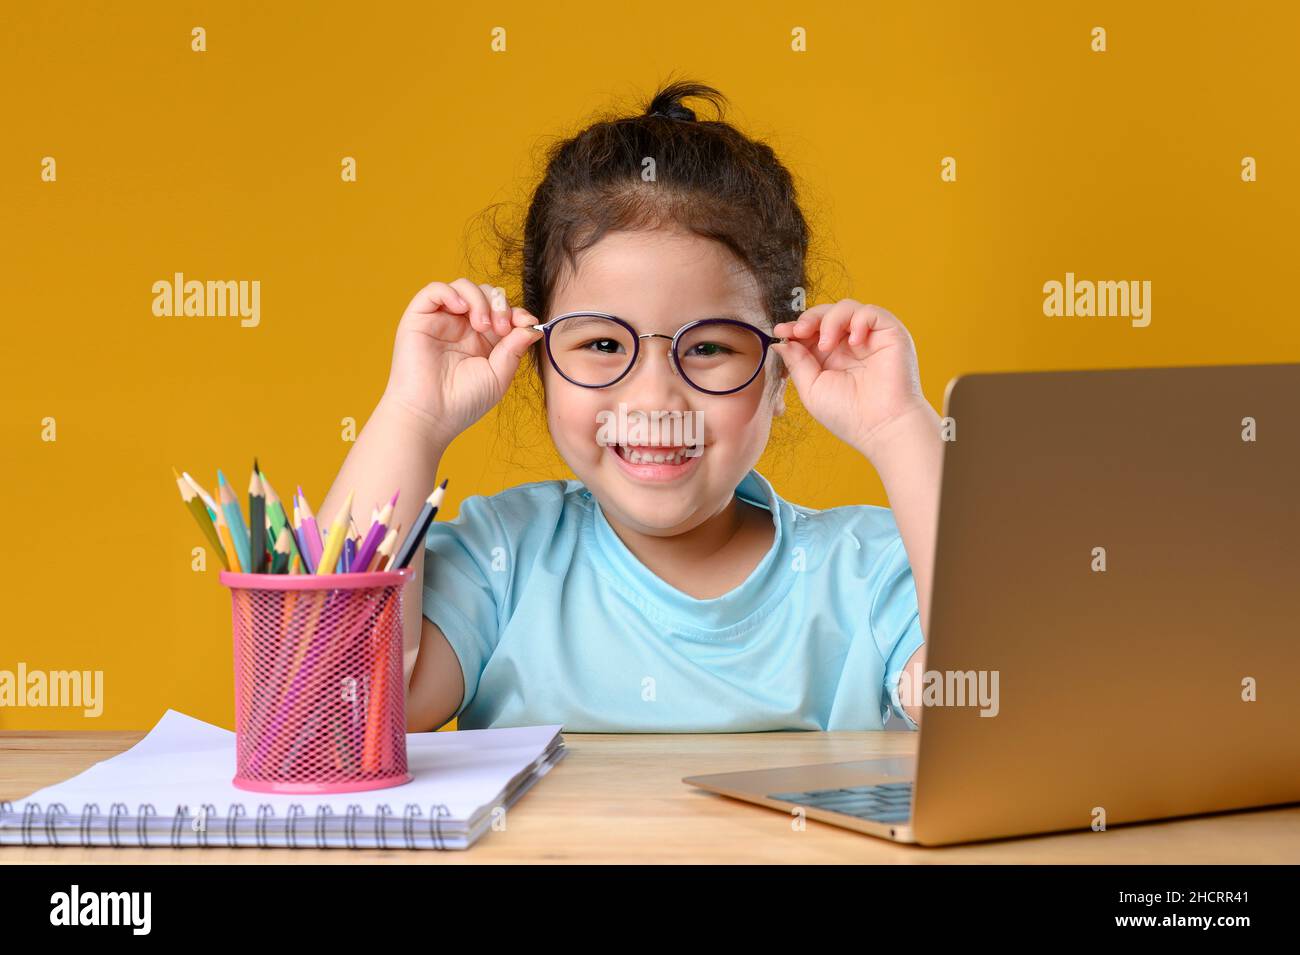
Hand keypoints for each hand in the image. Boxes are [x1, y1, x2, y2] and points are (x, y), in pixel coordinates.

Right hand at [381, 280, 542, 446]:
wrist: (430, 416)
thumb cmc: (463, 402)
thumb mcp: (498, 375)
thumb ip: (514, 349)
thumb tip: (533, 327)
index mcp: (483, 340)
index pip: (503, 311)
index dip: (517, 312)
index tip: (527, 322)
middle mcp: (462, 327)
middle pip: (486, 294)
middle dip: (500, 304)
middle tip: (502, 327)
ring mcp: (441, 321)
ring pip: (464, 287)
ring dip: (480, 299)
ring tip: (483, 325)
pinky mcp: (419, 318)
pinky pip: (435, 290)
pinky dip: (451, 292)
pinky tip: (461, 310)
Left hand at [773, 300, 929, 458]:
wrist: (882, 427)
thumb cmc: (849, 415)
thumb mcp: (812, 388)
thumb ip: (797, 363)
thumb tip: (781, 342)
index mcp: (832, 357)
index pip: (811, 331)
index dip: (795, 328)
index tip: (780, 332)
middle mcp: (850, 345)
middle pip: (826, 314)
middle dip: (808, 319)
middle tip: (798, 331)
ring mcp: (870, 338)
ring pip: (846, 308)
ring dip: (830, 321)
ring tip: (826, 344)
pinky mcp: (891, 334)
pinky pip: (871, 312)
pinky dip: (858, 321)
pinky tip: (854, 342)